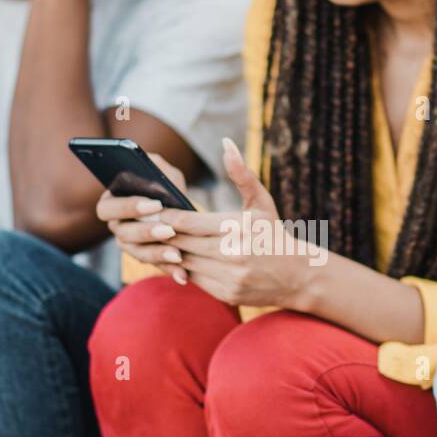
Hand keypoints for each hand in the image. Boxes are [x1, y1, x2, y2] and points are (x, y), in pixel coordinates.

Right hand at [96, 154, 191, 283]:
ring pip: (138, 253)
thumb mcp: (164, 173)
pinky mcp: (148, 260)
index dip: (129, 207)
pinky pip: (156, 267)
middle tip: (169, 230)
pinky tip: (183, 275)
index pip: (107, 208)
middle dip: (146, 232)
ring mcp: (130, 246)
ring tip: (177, 254)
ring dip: (157, 254)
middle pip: (123, 234)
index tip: (154, 204)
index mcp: (112, 203)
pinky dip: (170, 271)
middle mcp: (117, 227)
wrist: (182, 210)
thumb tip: (150, 162)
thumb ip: (155, 165)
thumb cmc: (168, 188)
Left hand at [154, 138, 315, 306]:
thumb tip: (226, 142)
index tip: (150, 209)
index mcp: (239, 227)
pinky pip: (193, 279)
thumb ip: (241, 173)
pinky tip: (170, 258)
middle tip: (138, 224)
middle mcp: (233, 253)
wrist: (297, 276)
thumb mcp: (261, 201)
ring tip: (149, 240)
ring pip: (184, 261)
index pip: (190, 222)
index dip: (166, 216)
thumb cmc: (273, 233)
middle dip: (160, 232)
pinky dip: (181, 268)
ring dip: (166, 252)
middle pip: (182, 242)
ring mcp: (229, 276)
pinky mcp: (226, 293)